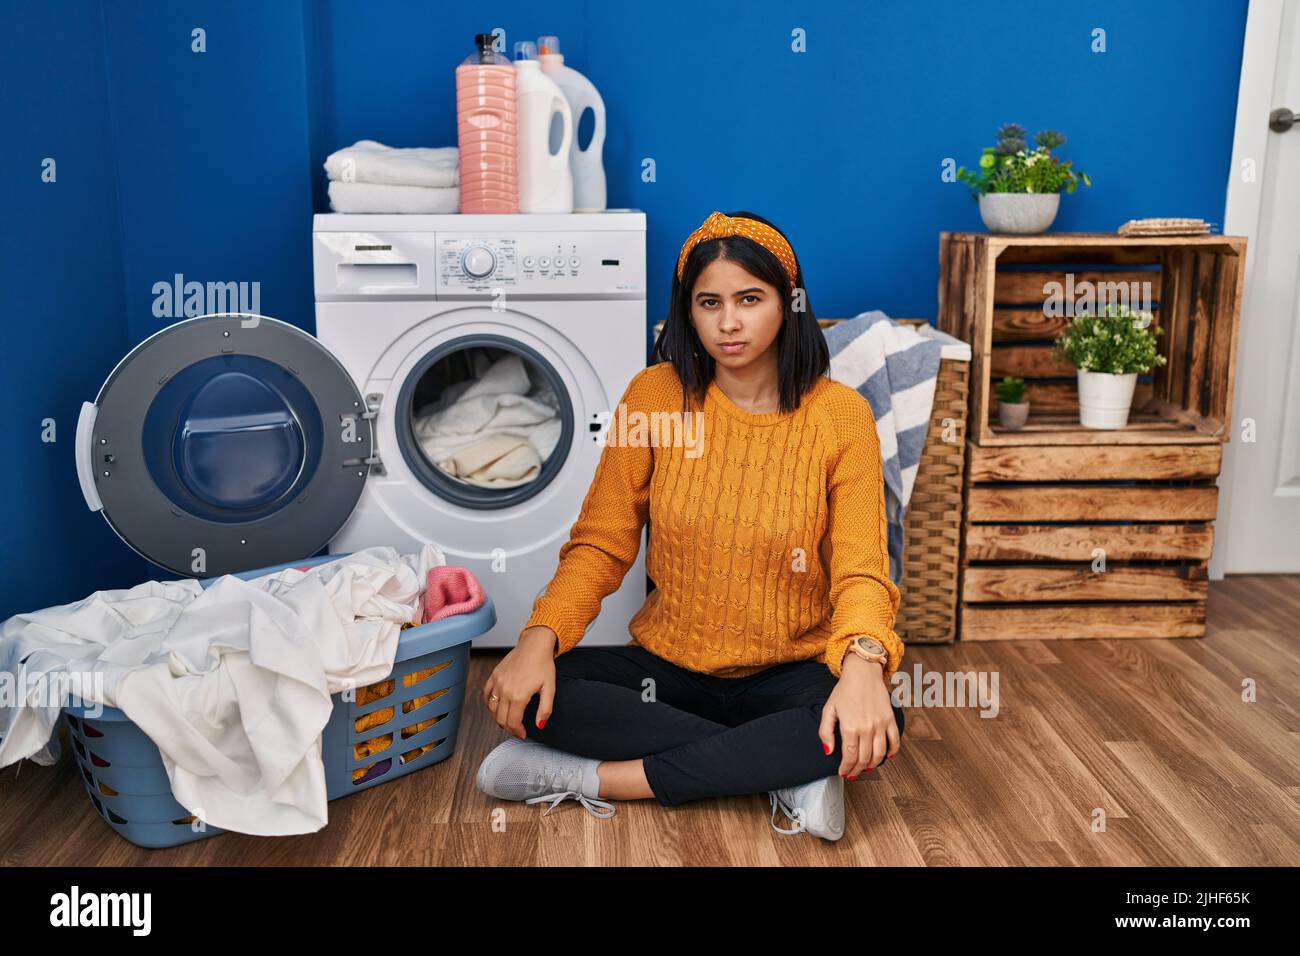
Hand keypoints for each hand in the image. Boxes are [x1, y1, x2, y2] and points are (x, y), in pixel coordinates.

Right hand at [483, 625, 558, 738]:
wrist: (534, 645)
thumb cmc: (543, 664)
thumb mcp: (550, 688)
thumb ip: (545, 709)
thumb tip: (539, 725)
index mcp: (519, 695)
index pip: (513, 722)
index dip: (517, 731)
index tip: (523, 734)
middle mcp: (505, 690)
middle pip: (501, 718)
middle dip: (508, 728)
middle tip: (516, 730)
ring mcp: (497, 682)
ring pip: (492, 708)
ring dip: (498, 718)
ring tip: (507, 720)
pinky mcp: (494, 675)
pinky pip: (487, 694)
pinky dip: (489, 703)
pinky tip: (496, 707)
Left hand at [820, 654, 900, 778]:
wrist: (863, 672)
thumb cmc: (844, 690)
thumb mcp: (828, 710)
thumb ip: (825, 732)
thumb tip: (828, 752)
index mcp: (850, 727)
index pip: (849, 756)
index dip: (846, 768)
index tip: (843, 772)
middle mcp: (867, 728)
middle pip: (864, 758)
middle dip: (857, 770)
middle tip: (852, 773)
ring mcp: (881, 724)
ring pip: (879, 754)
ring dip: (873, 765)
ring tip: (866, 768)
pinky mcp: (891, 720)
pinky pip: (895, 741)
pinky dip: (892, 752)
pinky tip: (887, 757)